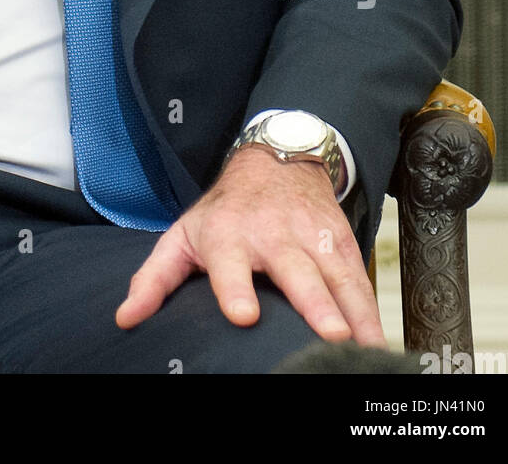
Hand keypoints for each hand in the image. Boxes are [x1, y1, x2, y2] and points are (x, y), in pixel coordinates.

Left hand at [115, 146, 386, 346]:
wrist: (276, 159)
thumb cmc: (224, 210)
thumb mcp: (184, 234)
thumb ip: (155, 278)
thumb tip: (126, 318)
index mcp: (228, 236)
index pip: (230, 264)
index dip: (235, 288)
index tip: (243, 315)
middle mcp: (274, 236)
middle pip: (296, 274)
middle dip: (315, 305)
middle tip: (329, 336)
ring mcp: (313, 239)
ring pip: (337, 278)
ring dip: (354, 313)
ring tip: (364, 347)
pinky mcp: (342, 244)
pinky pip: (361, 283)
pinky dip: (373, 313)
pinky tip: (381, 344)